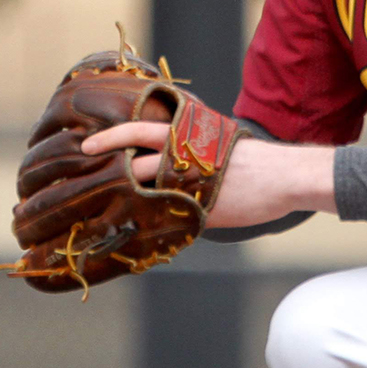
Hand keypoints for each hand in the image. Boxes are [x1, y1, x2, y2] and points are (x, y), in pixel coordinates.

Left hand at [79, 127, 335, 228]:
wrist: (283, 176)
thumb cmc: (252, 159)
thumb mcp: (216, 142)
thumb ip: (187, 152)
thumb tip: (166, 161)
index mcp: (186, 137)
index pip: (140, 132)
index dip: (112, 137)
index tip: (87, 146)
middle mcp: (184, 158)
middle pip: (136, 164)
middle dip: (108, 172)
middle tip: (82, 182)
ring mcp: (191, 186)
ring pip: (148, 193)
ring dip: (125, 202)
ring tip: (102, 214)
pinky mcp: (201, 211)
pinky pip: (170, 219)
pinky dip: (153, 226)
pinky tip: (137, 235)